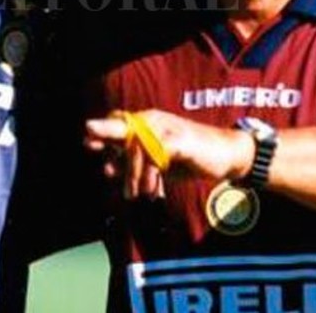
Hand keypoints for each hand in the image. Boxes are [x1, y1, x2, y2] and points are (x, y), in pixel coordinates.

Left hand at [84, 109, 253, 198]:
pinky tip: (152, 191)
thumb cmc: (190, 158)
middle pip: (123, 127)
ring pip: (137, 147)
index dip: (103, 133)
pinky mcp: (178, 141)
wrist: (228, 155)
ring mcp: (167, 129)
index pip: (120, 123)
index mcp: (149, 124)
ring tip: (133, 195)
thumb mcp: (159, 163)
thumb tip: (107, 168)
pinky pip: (154, 156)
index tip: (88, 144)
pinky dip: (150, 176)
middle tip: (88, 142)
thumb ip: (134, 164)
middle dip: (105, 134)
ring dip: (132, 175)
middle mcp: (155, 122)